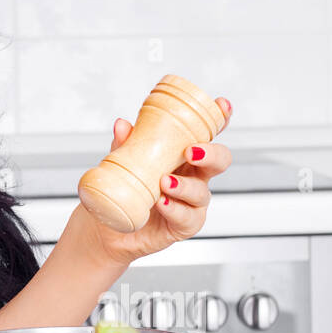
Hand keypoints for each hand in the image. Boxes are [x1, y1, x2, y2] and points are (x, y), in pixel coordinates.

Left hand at [71, 96, 232, 266]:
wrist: (109, 226)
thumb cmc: (124, 189)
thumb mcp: (122, 163)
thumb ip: (124, 145)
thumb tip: (122, 124)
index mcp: (184, 155)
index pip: (207, 134)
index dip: (220, 119)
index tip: (222, 106)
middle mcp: (194, 176)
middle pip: (219, 161)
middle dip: (211, 154)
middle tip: (191, 151)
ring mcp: (191, 202)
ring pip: (201, 192)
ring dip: (184, 186)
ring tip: (164, 181)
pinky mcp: (184, 225)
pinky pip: (187, 217)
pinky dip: (174, 209)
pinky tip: (162, 203)